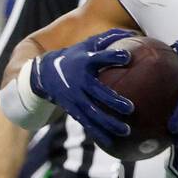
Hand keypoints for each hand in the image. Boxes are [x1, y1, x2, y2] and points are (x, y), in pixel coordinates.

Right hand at [30, 29, 136, 147]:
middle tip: (130, 108)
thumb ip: (109, 39)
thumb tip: (134, 33)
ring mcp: (75, 97)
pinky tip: (112, 144)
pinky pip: (87, 124)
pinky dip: (99, 134)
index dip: (112, 57)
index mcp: (84, 62)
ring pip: (93, 113)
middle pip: (97, 92)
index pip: (98, 58)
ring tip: (126, 131)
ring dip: (109, 123)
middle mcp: (79, 81)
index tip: (127, 57)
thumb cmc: (73, 57)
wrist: (43, 74)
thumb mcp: (87, 45)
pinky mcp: (72, 110)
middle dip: (112, 100)